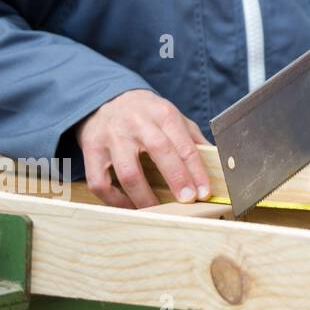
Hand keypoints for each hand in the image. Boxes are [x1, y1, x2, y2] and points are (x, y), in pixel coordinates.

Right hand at [74, 89, 210, 208]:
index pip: (183, 144)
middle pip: (159, 152)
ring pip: (127, 171)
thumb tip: (219, 161)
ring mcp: (112, 137)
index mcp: (163, 114)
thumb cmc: (146, 113)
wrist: (105, 98)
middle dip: (176, 178)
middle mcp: (137, 123)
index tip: (203, 191)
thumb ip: (192, 138)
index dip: (195, 170)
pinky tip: (128, 207)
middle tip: (187, 200)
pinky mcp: (91, 150)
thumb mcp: (172, 116)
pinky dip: (113, 199)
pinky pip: (99, 181)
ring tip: (157, 211)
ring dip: (143, 196)